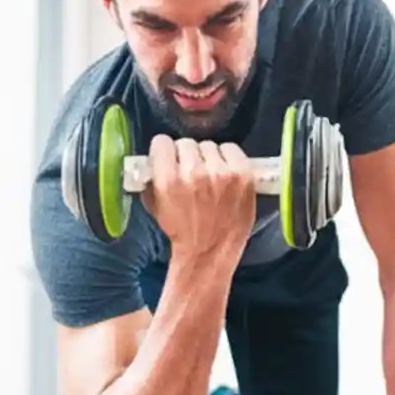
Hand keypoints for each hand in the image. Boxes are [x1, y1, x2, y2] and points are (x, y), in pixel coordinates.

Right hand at [144, 136, 255, 260]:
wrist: (209, 252)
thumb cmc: (182, 232)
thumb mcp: (155, 206)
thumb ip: (152, 179)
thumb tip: (153, 160)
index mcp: (169, 181)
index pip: (162, 142)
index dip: (164, 151)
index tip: (169, 158)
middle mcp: (195, 174)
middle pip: (186, 143)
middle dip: (186, 156)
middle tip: (190, 171)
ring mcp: (222, 173)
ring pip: (209, 146)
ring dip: (208, 158)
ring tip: (210, 176)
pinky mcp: (243, 175)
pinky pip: (232, 149)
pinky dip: (228, 158)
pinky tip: (225, 172)